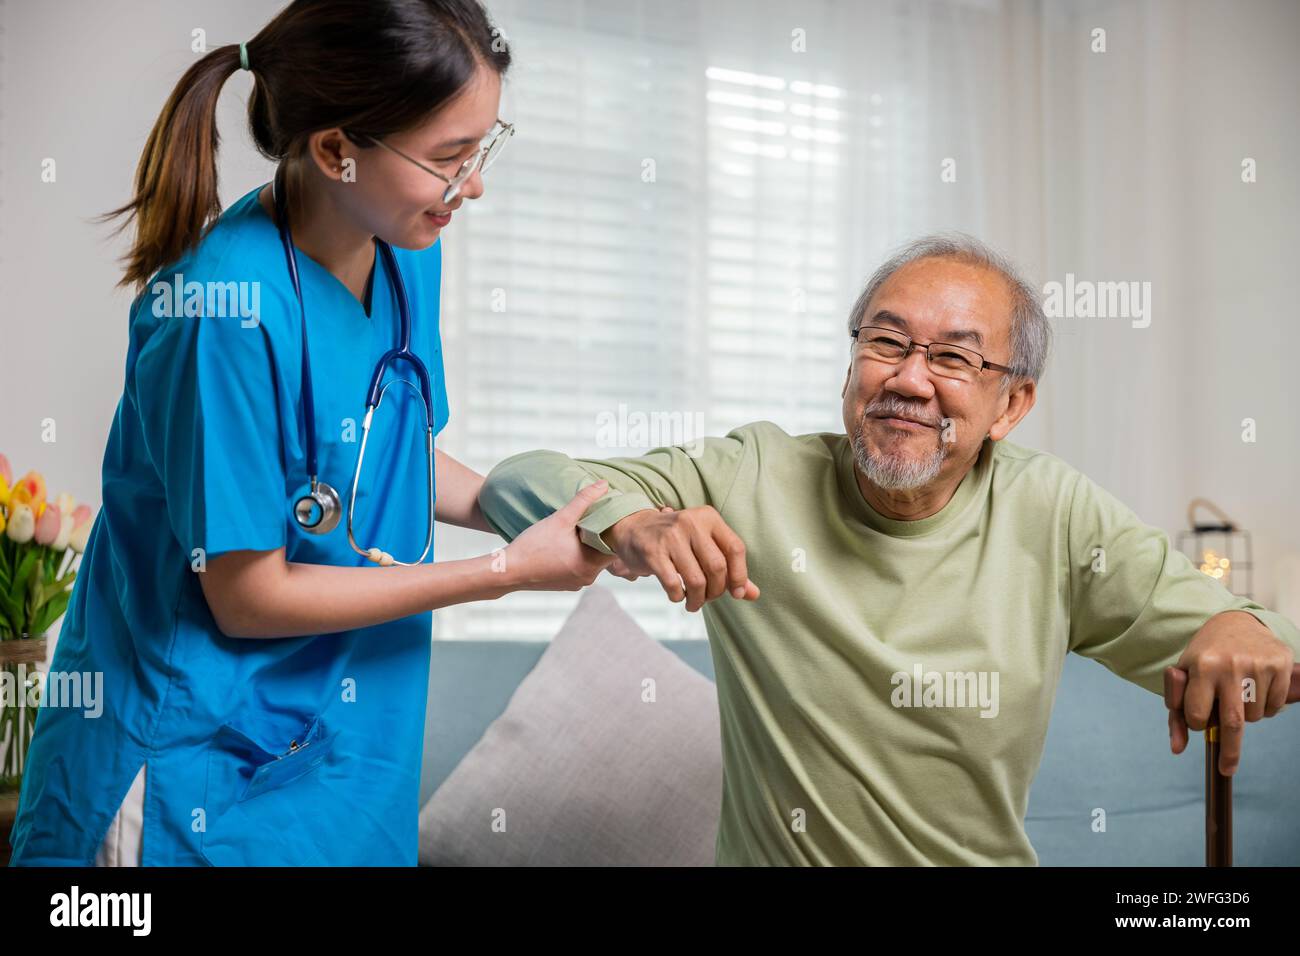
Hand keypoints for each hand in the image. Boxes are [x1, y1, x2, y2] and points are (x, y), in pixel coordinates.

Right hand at [502, 481, 616, 590]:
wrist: (509, 570)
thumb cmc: (533, 546)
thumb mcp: (560, 519)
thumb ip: (584, 500)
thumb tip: (604, 484)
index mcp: (592, 563)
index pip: (615, 547)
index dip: (612, 531)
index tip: (606, 519)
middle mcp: (589, 577)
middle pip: (604, 555)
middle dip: (599, 539)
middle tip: (592, 522)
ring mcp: (577, 583)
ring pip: (591, 562)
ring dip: (587, 548)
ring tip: (578, 533)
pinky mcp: (566, 586)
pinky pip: (579, 569)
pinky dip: (576, 558)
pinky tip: (565, 547)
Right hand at [604, 504, 759, 611]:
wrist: (633, 529)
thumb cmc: (676, 541)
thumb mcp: (703, 545)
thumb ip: (729, 567)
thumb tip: (753, 594)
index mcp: (708, 517)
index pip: (736, 548)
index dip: (740, 575)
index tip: (737, 593)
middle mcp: (691, 522)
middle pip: (717, 567)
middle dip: (716, 591)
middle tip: (709, 598)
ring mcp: (671, 537)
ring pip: (696, 579)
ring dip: (698, 599)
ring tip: (693, 603)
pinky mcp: (653, 552)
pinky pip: (673, 584)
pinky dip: (678, 596)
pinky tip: (677, 595)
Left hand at [1163, 610, 1297, 775]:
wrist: (1235, 623)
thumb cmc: (1205, 656)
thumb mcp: (1184, 676)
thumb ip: (1177, 714)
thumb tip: (1177, 750)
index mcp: (1202, 666)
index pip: (1197, 715)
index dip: (1197, 722)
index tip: (1199, 720)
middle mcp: (1231, 665)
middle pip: (1232, 724)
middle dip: (1229, 752)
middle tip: (1226, 769)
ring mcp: (1258, 665)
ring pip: (1255, 717)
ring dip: (1246, 716)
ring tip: (1237, 694)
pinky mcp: (1280, 664)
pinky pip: (1275, 707)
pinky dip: (1266, 708)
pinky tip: (1256, 689)